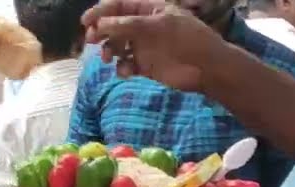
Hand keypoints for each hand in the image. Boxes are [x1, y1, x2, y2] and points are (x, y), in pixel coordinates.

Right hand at [80, 0, 223, 91]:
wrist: (207, 68)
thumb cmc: (188, 39)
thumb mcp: (159, 25)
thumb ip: (129, 24)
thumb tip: (101, 24)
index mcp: (150, 9)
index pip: (120, 5)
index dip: (102, 11)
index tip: (86, 22)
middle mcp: (144, 26)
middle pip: (114, 25)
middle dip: (101, 32)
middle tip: (91, 40)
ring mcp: (144, 46)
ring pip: (117, 45)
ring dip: (109, 51)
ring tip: (108, 58)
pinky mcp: (145, 66)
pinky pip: (125, 65)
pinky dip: (122, 68)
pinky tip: (126, 72)